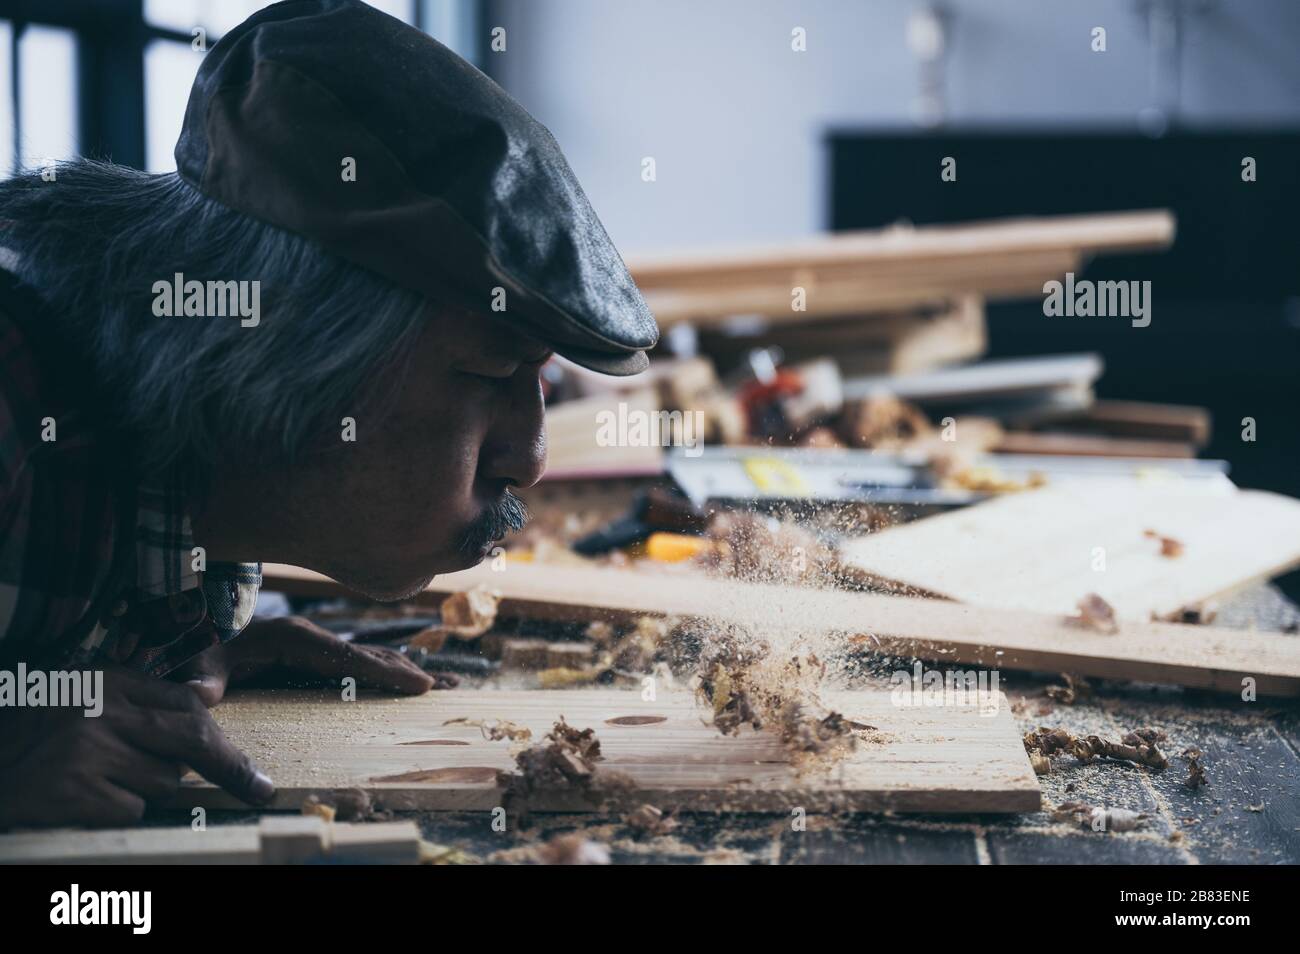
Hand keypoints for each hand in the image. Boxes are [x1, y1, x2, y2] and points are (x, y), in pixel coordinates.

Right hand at [0, 664, 274, 828]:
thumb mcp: (86, 700)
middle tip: (260, 790)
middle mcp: (103, 712)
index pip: (187, 705)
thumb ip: (141, 699)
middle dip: (232, 767)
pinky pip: (133, 809)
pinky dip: (120, 811)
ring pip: (164, 782)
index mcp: (109, 684)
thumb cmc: (37, 737)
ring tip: (106, 782)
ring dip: (149, 790)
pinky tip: (89, 801)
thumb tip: (207, 700)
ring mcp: (89, 751)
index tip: (248, 761)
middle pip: (193, 739)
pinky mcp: (76, 791)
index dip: (221, 736)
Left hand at [173, 615, 452, 706]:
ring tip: (444, 686)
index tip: (418, 683)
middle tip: (446, 688)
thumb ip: (201, 681)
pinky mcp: (316, 658)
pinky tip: (410, 682)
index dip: (384, 671)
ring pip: (371, 658)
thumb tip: (197, 696)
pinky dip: (389, 673)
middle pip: (370, 656)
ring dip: (406, 672)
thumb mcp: (198, 666)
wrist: (194, 631)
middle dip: (408, 672)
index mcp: (293, 640)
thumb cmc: (200, 651)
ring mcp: (318, 647)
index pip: (347, 658)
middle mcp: (313, 640)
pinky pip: (360, 665)